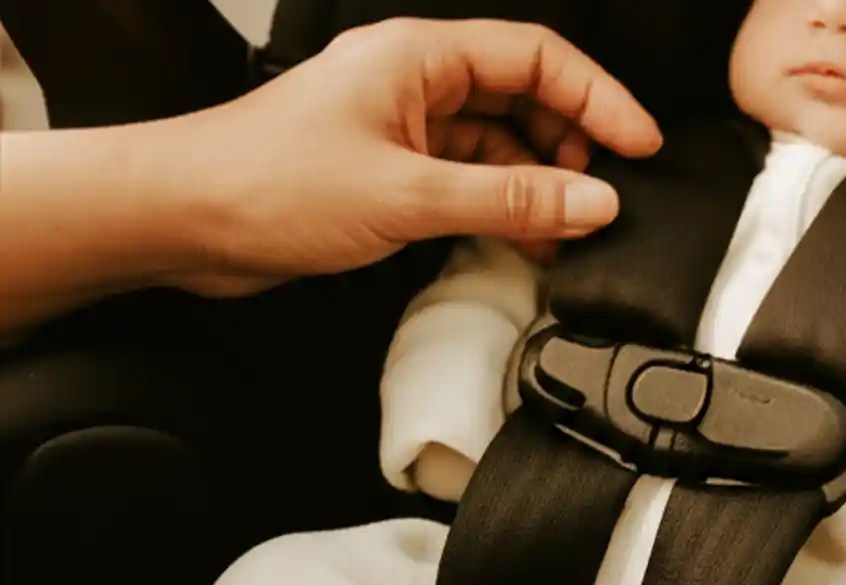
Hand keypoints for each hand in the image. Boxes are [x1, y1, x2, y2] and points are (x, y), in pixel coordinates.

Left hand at [159, 18, 662, 295]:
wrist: (182, 222)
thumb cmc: (265, 183)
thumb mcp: (407, 195)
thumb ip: (508, 200)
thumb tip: (592, 200)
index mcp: (418, 58)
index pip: (535, 59)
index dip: (597, 98)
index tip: (638, 144)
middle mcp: (414, 86)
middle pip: (522, 100)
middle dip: (570, 146)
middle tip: (604, 194)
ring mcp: (401, 131)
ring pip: (496, 147)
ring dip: (537, 186)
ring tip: (571, 228)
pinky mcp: (388, 175)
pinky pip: (466, 183)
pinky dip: (500, 210)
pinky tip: (525, 241)